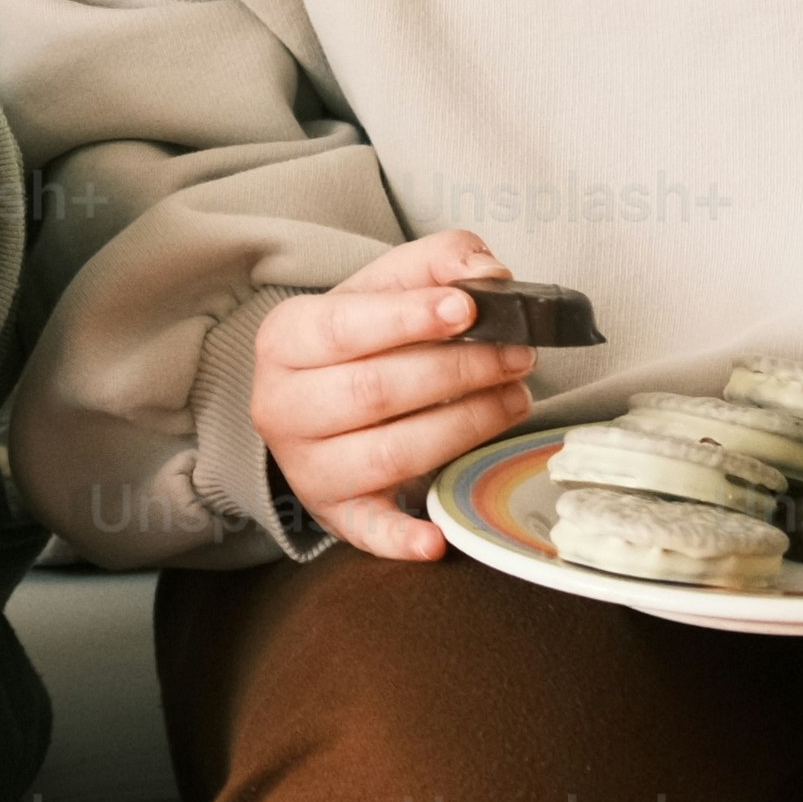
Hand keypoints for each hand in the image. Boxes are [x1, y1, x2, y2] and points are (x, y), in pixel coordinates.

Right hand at [242, 229, 543, 559]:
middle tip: (519, 356)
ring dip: (466, 427)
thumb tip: (489, 274)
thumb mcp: (386, 286)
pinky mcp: (337, 513)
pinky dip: (401, 540)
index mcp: (285, 339)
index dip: (408, 318)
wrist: (316, 401)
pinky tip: (437, 540)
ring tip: (514, 398)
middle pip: (375, 392)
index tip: (468, 309)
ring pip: (390, 454)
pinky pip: (368, 531)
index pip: (345, 327)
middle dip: (460, 371)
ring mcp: (307, 466)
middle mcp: (283, 406)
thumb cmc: (360, 340)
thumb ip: (438, 261)